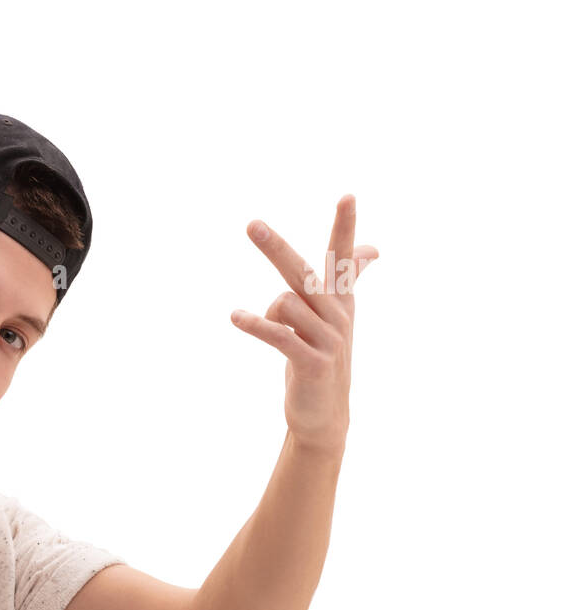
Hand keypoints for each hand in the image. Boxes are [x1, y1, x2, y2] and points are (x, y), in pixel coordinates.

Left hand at [231, 194, 378, 455]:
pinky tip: (237, 317)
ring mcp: (328, 338)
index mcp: (339, 300)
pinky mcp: (313, 362)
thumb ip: (345, 279)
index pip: (343, 256)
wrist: (324, 413)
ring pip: (284, 302)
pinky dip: (256, 325)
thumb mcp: (334, 316)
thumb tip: (372, 248)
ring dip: (266, 315)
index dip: (345, 227)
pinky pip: (279, 334)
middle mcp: (337, 314)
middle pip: (302, 271)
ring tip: (265, 330)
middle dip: (276, 249)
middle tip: (251, 224)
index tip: (347, 195)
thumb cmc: (321, 357)